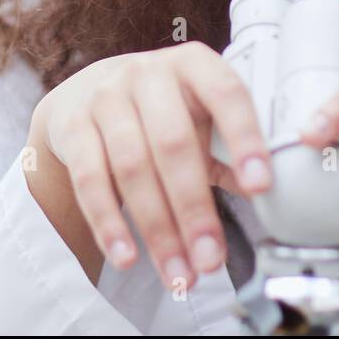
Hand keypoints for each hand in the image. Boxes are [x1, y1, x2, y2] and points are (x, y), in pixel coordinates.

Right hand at [28, 41, 271, 290]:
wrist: (86, 93)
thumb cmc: (162, 109)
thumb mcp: (201, 116)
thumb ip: (230, 151)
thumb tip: (266, 195)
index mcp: (194, 64)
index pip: (226, 94)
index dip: (245, 139)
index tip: (262, 186)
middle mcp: (148, 73)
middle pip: (173, 144)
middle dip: (194, 209)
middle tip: (211, 259)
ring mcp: (105, 96)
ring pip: (132, 168)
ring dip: (157, 229)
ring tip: (178, 273)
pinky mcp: (72, 125)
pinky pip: (90, 181)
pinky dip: (109, 224)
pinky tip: (128, 257)